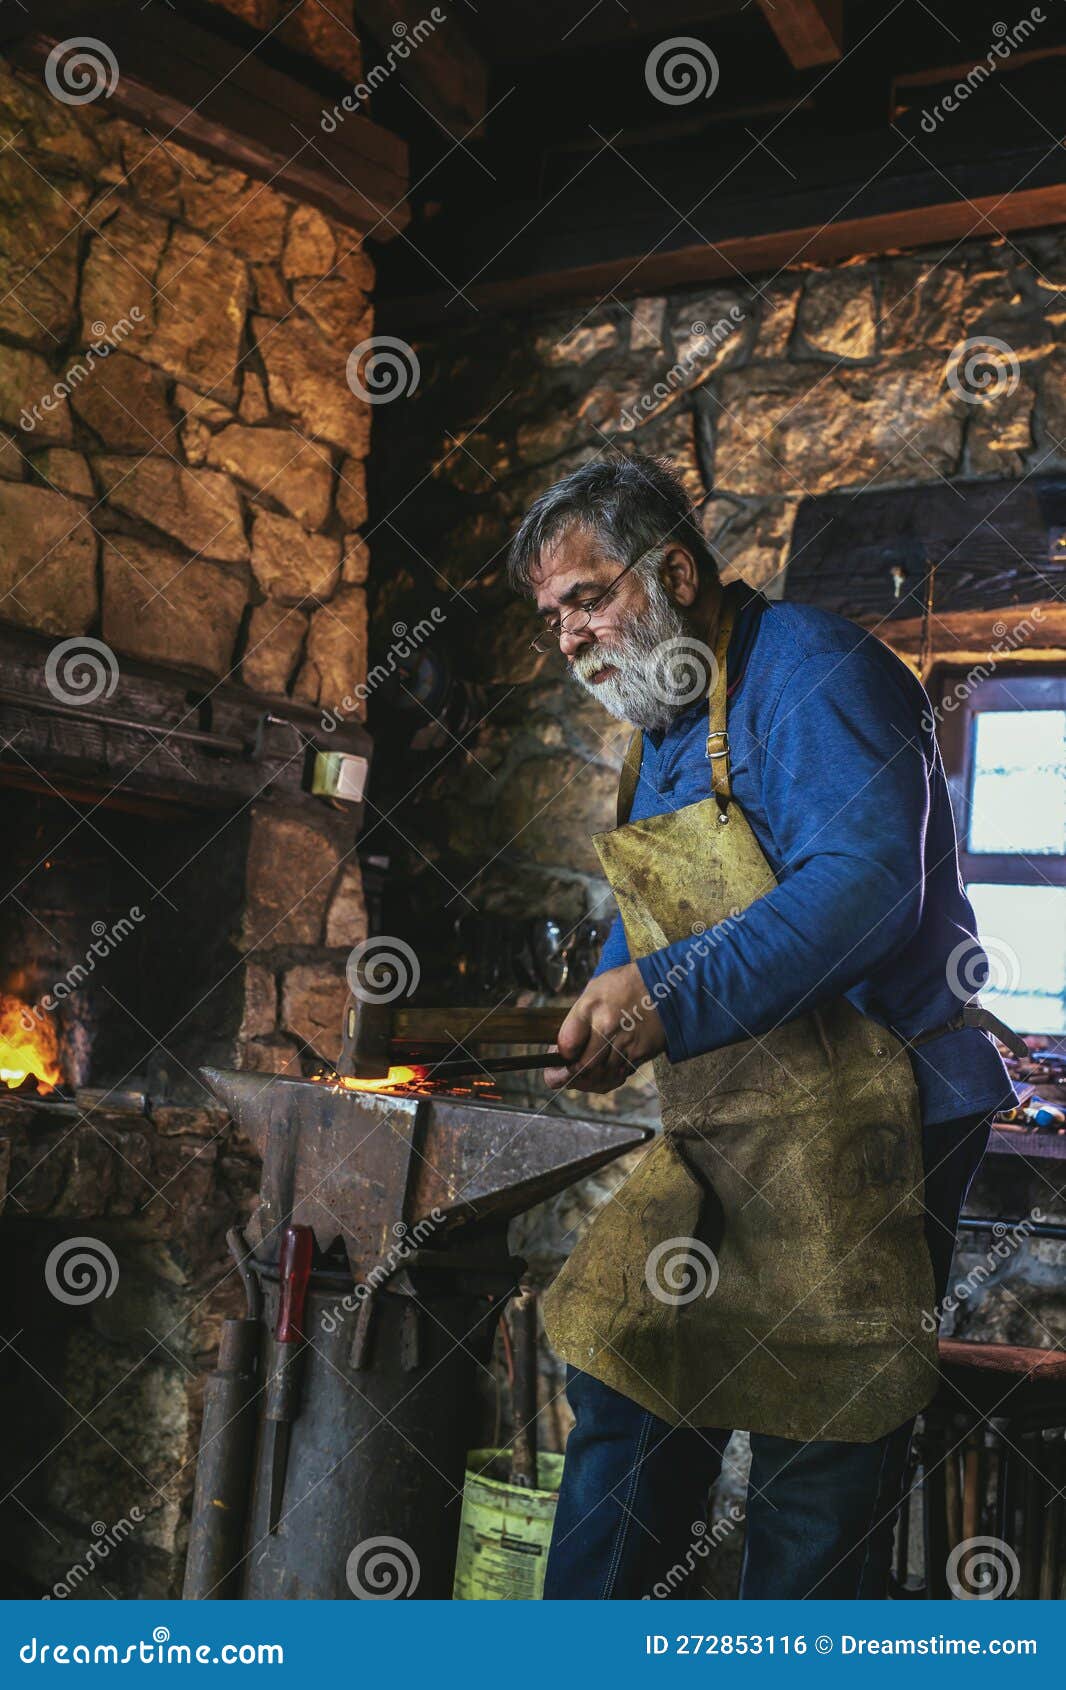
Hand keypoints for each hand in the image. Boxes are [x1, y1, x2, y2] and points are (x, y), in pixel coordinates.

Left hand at [543, 962, 666, 1092]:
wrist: (666, 986)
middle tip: (565, 1077)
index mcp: (591, 1007)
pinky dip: (609, 1079)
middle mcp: (607, 1026)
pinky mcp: (641, 1052)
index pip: (567, 1044)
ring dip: (590, 1081)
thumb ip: (577, 1020)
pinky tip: (604, 1074)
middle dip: (571, 1076)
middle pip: (583, 1066)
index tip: (558, 1059)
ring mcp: (626, 1041)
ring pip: (602, 1075)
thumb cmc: (625, 986)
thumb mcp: (594, 990)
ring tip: (583, 1078)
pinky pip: (620, 1074)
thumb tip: (562, 1049)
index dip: (559, 1057)